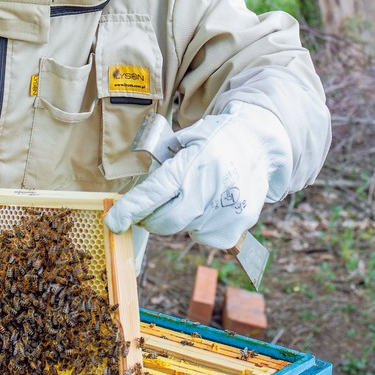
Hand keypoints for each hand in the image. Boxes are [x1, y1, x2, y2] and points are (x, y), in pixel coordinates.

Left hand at [105, 103, 292, 249]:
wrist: (261, 143)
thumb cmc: (218, 139)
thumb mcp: (188, 138)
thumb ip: (164, 162)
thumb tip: (138, 194)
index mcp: (192, 163)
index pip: (154, 192)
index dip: (130, 210)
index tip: (113, 222)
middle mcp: (210, 188)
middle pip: (167, 222)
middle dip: (152, 220)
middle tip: (150, 211)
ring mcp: (227, 208)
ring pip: (187, 229)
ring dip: (183, 218)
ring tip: (199, 194)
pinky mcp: (240, 223)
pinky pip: (208, 236)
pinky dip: (203, 226)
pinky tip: (214, 205)